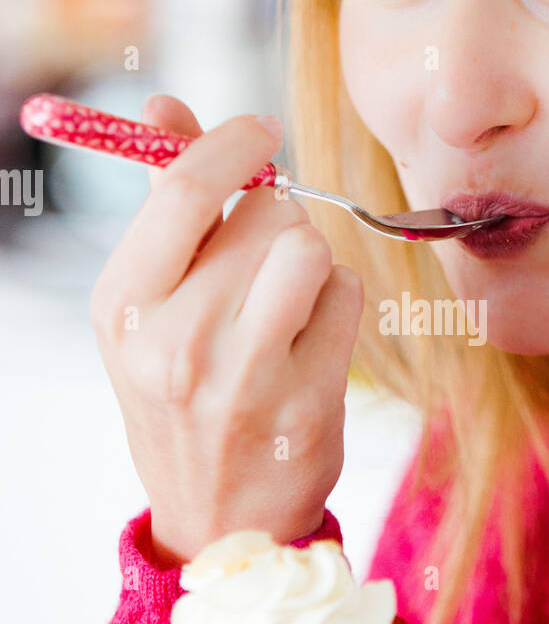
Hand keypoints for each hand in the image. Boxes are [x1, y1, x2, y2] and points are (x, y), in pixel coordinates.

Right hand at [89, 94, 362, 563]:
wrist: (219, 516)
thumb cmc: (182, 395)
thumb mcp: (148, 309)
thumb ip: (161, 203)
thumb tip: (163, 106)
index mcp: (126, 308)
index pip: (183, 189)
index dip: (232, 143)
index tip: (259, 132)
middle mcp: (177, 345)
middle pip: (266, 214)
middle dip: (275, 220)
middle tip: (261, 264)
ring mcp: (245, 379)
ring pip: (311, 248)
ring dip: (309, 259)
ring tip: (285, 300)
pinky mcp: (308, 404)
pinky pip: (347, 294)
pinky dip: (336, 303)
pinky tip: (309, 340)